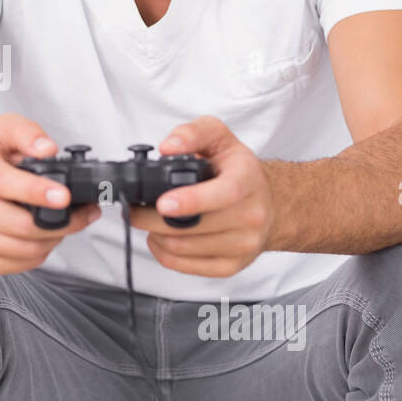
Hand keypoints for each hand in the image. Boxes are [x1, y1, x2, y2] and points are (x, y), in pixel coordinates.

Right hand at [0, 112, 101, 275]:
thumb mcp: (2, 134)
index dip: (36, 192)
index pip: (3, 183)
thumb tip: (46, 148)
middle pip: (21, 225)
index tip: (63, 196)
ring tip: (61, 224)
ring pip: (25, 249)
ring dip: (53, 239)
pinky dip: (39, 254)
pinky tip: (41, 238)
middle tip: (81, 213)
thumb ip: (26, 132)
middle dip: (62, 222)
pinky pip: (19, 265)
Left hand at [129, 116, 275, 276]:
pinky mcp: (231, 267)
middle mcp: (251, 215)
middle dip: (152, 217)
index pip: (223, 194)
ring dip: (154, 234)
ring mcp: (243, 245)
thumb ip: (192, 133)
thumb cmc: (238, 170)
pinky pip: (184, 266)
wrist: (267, 204)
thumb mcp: (220, 138)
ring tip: (149, 219)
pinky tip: (161, 237)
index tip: (162, 203)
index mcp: (248, 180)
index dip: (190, 201)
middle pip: (193, 226)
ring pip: (182, 248)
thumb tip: (168, 146)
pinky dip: (162, 252)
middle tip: (134, 208)